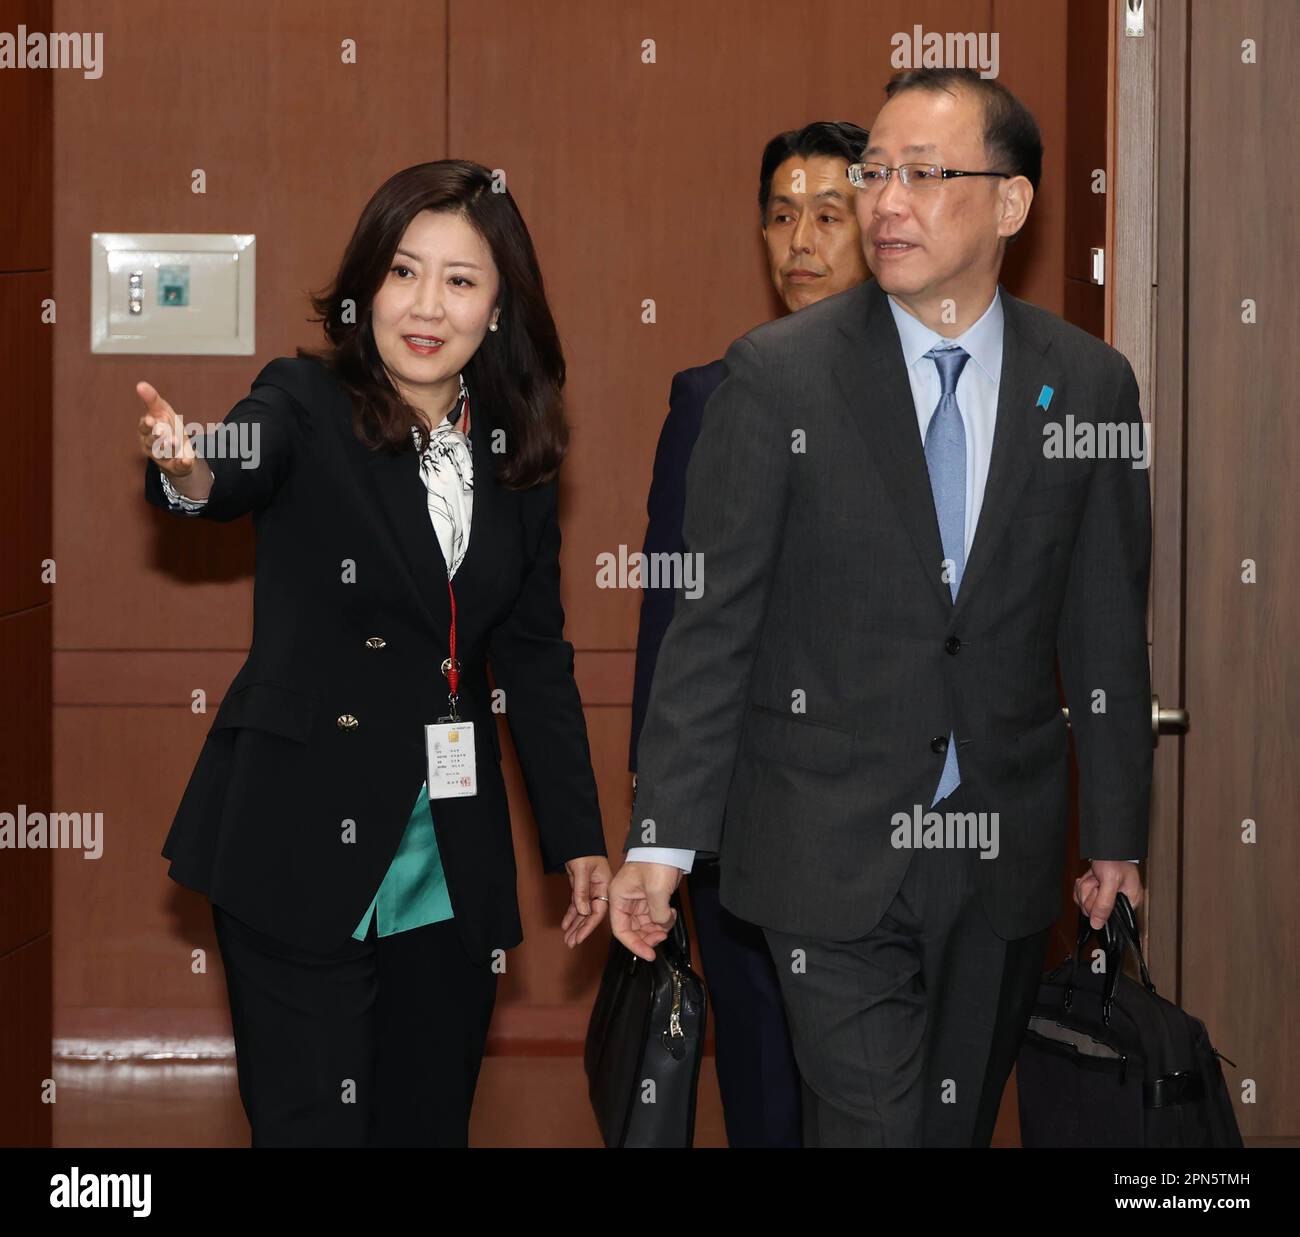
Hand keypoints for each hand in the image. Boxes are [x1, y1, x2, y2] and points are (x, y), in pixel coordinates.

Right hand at [137, 381, 214, 501]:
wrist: (179, 449)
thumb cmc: (167, 426)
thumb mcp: (161, 411)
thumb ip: (152, 400)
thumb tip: (140, 384)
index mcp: (146, 430)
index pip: (144, 427)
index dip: (147, 424)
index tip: (150, 420)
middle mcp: (151, 445)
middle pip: (152, 441)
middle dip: (157, 436)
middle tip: (162, 431)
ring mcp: (163, 457)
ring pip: (163, 453)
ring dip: (168, 447)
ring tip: (175, 441)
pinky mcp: (175, 466)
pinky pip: (177, 466)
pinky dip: (182, 463)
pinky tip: (186, 460)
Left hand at [561, 855, 611, 948]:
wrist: (576, 840)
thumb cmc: (583, 851)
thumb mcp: (582, 870)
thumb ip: (582, 891)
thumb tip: (583, 911)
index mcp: (605, 887)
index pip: (598, 911)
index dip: (589, 925)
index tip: (579, 937)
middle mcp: (599, 891)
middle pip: (590, 915)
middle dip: (580, 929)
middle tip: (571, 942)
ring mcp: (590, 891)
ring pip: (582, 912)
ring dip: (575, 925)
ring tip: (567, 938)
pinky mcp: (581, 889)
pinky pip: (576, 905)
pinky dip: (571, 915)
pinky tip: (566, 925)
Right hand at [609, 860, 681, 961]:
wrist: (670, 845)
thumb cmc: (657, 861)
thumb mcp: (657, 890)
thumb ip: (657, 914)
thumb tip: (661, 925)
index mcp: (618, 897)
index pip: (620, 929)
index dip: (634, 944)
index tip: (649, 954)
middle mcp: (625, 900)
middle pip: (632, 929)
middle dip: (647, 937)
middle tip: (662, 937)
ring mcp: (638, 899)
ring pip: (644, 924)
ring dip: (657, 929)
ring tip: (669, 922)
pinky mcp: (650, 897)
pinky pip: (654, 916)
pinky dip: (662, 920)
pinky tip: (671, 914)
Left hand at [1074, 859, 1142, 930]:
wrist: (1107, 846)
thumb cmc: (1115, 860)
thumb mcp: (1110, 882)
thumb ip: (1104, 904)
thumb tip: (1097, 925)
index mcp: (1128, 903)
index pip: (1109, 920)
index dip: (1098, 906)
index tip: (1099, 890)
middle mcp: (1116, 903)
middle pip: (1092, 911)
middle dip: (1090, 892)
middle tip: (1098, 880)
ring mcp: (1104, 898)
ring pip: (1084, 903)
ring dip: (1085, 887)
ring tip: (1095, 876)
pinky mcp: (1094, 893)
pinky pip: (1080, 897)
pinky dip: (1081, 886)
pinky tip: (1089, 877)